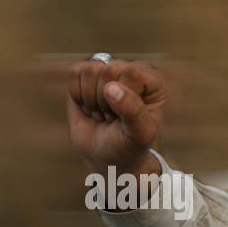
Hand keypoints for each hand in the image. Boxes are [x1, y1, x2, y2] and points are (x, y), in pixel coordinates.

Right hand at [67, 58, 165, 179]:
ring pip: (90, 71)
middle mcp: (132, 71)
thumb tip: (111, 88)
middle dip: (105, 101)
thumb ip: (133, 111)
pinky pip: (74, 73)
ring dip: (91, 100)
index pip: (132, 73)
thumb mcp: (139, 134)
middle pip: (108, 69)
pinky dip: (77, 95)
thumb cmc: (128, 145)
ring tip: (103, 113)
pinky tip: (90, 107)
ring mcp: (108, 70)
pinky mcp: (86, 75)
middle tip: (113, 118)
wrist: (106, 157)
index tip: (127, 117)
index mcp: (153, 82)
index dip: (122, 98)